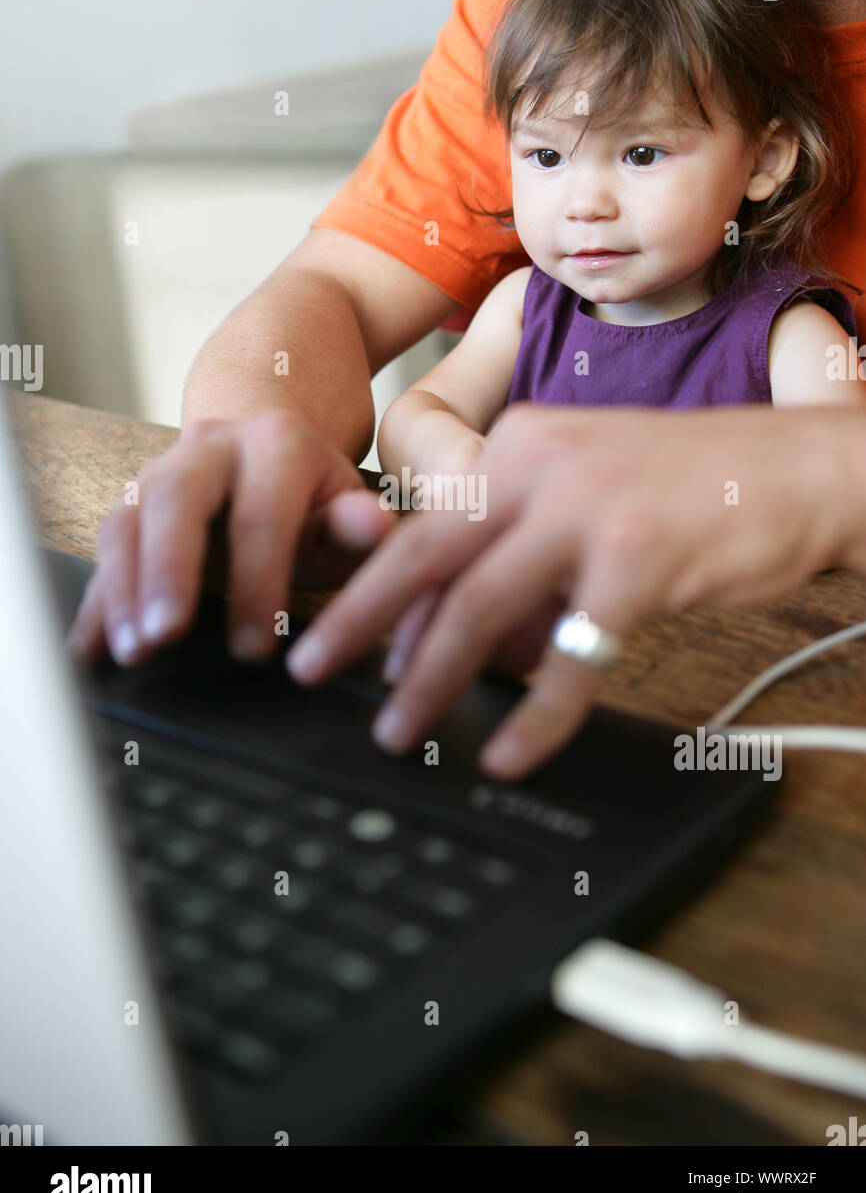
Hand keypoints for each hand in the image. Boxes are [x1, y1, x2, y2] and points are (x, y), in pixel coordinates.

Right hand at [63, 409, 395, 666]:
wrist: (270, 454)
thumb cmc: (317, 501)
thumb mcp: (349, 512)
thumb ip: (360, 526)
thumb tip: (374, 526)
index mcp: (278, 442)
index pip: (261, 512)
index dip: (257, 581)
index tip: (258, 646)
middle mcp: (212, 445)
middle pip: (177, 496)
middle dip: (169, 569)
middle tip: (167, 633)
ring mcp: (163, 468)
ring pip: (130, 517)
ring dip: (124, 587)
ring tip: (132, 648)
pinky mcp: (132, 503)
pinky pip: (108, 547)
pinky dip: (98, 600)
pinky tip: (91, 648)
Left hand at [288, 402, 865, 778]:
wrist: (804, 468)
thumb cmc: (699, 487)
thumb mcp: (591, 491)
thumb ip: (526, 550)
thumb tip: (468, 634)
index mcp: (523, 443)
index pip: (429, 525)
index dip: (378, 592)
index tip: (343, 636)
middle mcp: (543, 466)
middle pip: (426, 556)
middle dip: (359, 622)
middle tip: (314, 670)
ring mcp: (588, 508)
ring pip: (479, 608)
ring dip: (431, 680)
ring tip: (401, 729)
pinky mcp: (637, 560)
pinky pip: (568, 658)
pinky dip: (535, 716)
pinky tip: (513, 750)